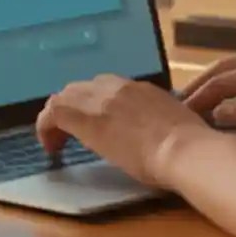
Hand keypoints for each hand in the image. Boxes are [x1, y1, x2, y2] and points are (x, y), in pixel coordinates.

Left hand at [36, 74, 217, 187]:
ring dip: (58, 118)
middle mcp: (119, 87)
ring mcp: (102, 99)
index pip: (107, 88)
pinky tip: (51, 148)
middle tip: (69, 134)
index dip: (94, 106)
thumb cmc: (188, 145)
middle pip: (81, 88)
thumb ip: (157, 124)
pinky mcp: (87, 118)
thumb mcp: (173, 125)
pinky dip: (46, 128)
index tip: (96, 127)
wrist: (183, 149)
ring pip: (65, 96)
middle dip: (72, 108)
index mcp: (141, 90)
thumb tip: (155, 136)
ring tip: (56, 142)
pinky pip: (53, 114)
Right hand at [181, 54, 235, 138]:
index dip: (200, 96)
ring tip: (198, 99)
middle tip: (178, 102)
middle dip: (201, 83)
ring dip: (216, 82)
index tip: (179, 112)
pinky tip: (233, 98)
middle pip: (227, 67)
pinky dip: (233, 84)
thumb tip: (220, 112)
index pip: (225, 80)